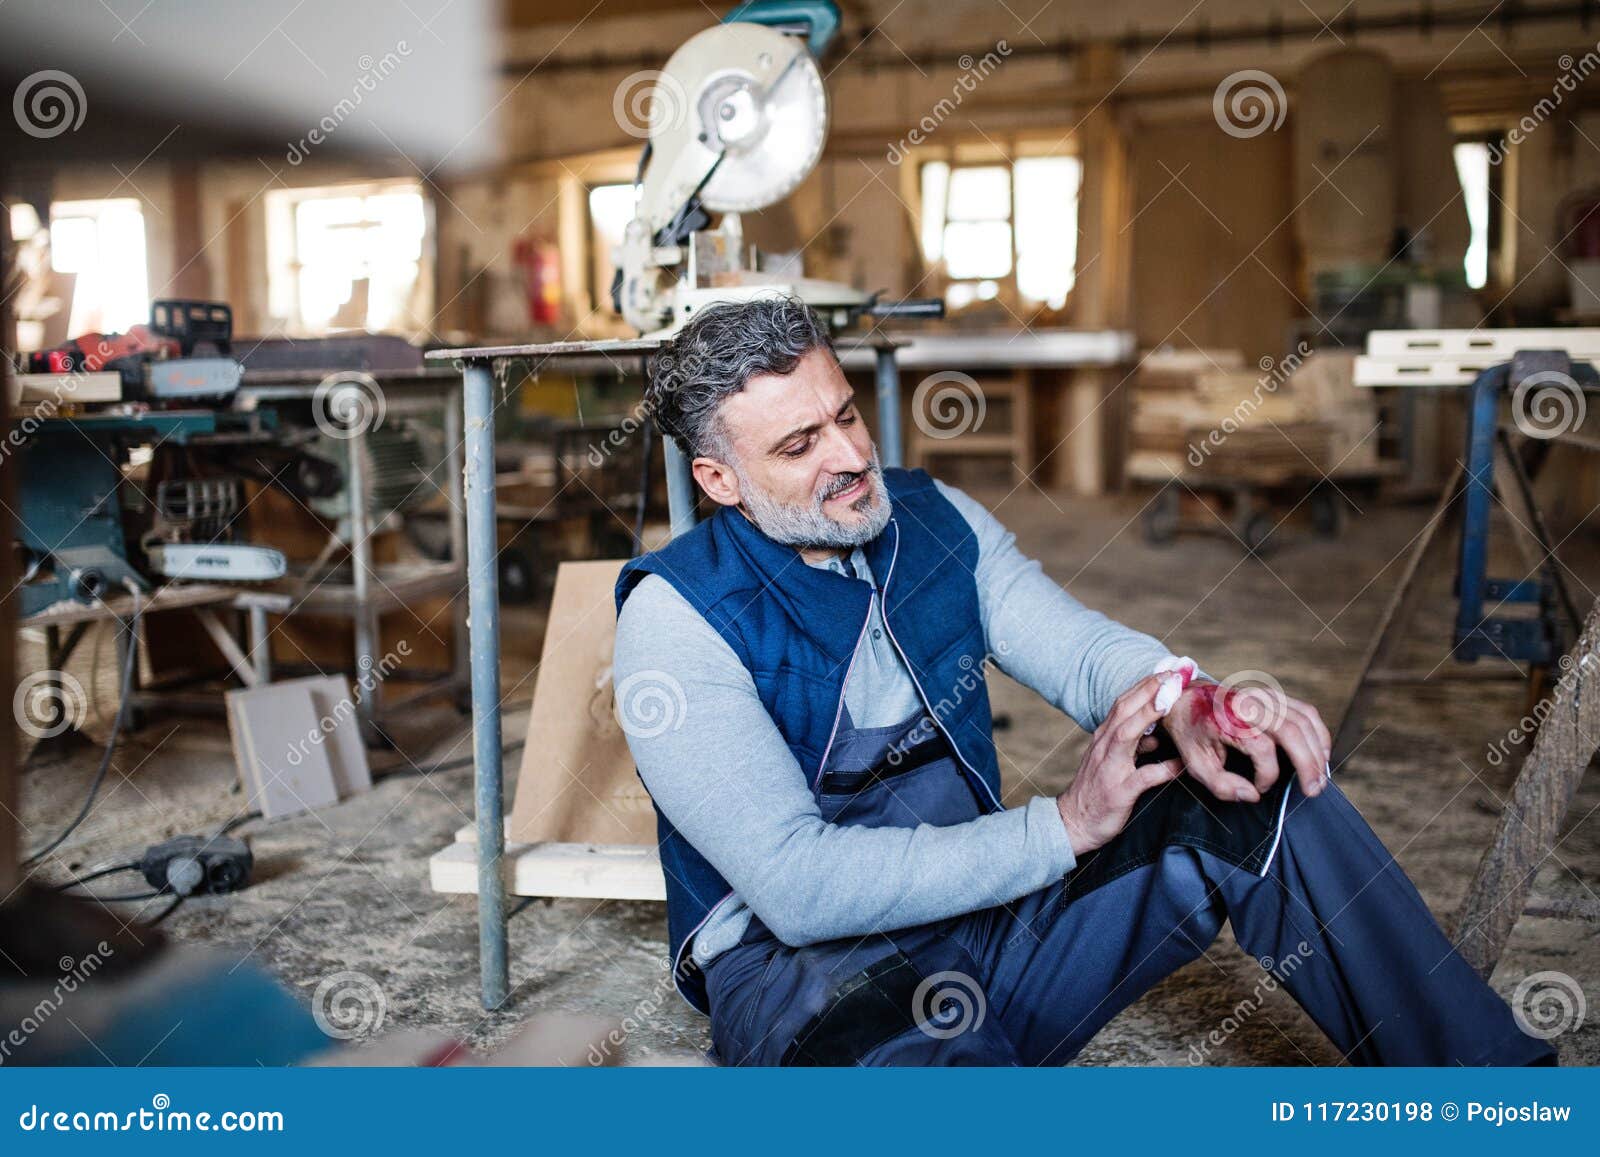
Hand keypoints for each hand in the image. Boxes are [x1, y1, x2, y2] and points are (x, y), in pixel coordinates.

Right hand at [1057, 674, 1185, 855]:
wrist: (1073, 822)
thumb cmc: (1096, 790)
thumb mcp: (1112, 760)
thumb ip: (1132, 745)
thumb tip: (1156, 734)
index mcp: (1104, 737)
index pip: (1123, 702)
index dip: (1145, 685)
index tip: (1167, 671)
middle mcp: (1104, 746)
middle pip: (1125, 710)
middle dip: (1149, 690)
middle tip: (1173, 674)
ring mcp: (1110, 768)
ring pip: (1127, 734)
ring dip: (1149, 715)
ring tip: (1171, 701)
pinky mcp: (1119, 792)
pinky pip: (1143, 777)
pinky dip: (1163, 769)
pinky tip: (1181, 764)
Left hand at [1161, 679, 1331, 802]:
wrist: (1184, 699)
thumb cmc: (1191, 733)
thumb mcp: (1195, 764)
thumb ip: (1221, 785)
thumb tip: (1253, 796)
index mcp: (1228, 720)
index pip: (1262, 750)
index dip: (1267, 776)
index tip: (1260, 788)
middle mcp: (1249, 704)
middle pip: (1292, 731)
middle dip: (1308, 764)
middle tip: (1314, 790)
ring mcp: (1264, 696)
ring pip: (1305, 720)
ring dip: (1318, 749)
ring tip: (1320, 777)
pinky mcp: (1273, 695)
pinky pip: (1306, 712)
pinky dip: (1317, 732)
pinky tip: (1319, 753)